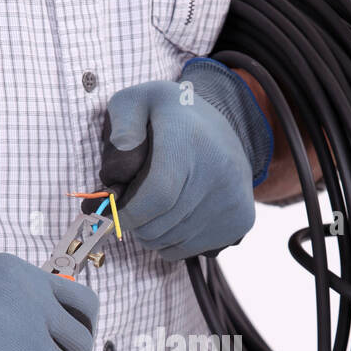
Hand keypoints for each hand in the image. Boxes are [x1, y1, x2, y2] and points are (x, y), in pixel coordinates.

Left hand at [97, 58, 272, 259]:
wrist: (220, 130)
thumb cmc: (168, 119)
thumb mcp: (138, 100)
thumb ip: (122, 121)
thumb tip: (121, 155)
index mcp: (191, 142)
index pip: (156, 196)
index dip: (127, 213)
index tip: (111, 214)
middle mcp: (219, 173)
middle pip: (158, 225)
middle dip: (134, 223)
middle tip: (131, 206)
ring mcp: (233, 200)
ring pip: (170, 242)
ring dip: (150, 233)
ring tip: (153, 208)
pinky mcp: (240, 220)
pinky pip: (187, 250)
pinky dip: (170, 242)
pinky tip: (173, 217)